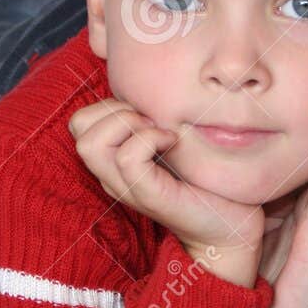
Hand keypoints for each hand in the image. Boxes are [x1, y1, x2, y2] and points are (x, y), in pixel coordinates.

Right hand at [68, 98, 265, 259]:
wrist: (229, 225)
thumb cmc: (204, 179)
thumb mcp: (172, 140)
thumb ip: (152, 119)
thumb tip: (150, 81)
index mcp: (112, 160)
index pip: (81, 120)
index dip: (110, 104)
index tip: (146, 113)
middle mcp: (111, 174)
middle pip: (77, 126)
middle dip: (114, 109)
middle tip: (150, 121)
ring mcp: (126, 187)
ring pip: (90, 143)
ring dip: (127, 124)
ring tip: (158, 132)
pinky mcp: (147, 196)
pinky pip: (127, 158)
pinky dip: (149, 139)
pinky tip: (172, 142)